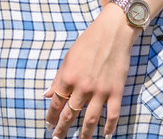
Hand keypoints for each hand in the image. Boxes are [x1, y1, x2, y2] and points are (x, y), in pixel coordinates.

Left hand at [43, 7, 139, 138]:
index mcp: (68, 78)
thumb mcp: (67, 58)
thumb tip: (46, 95)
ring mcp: (100, 91)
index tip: (48, 124)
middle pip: (70, 114)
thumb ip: (57, 78)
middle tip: (57, 138)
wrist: (112, 33)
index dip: (51, 116)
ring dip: (84, 135)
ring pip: (90, 120)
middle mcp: (82, 87)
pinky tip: (106, 136)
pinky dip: (109, 128)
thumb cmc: (87, 43)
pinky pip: (113, 115)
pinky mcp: (116, 92)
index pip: (56, 103)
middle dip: (62, 129)